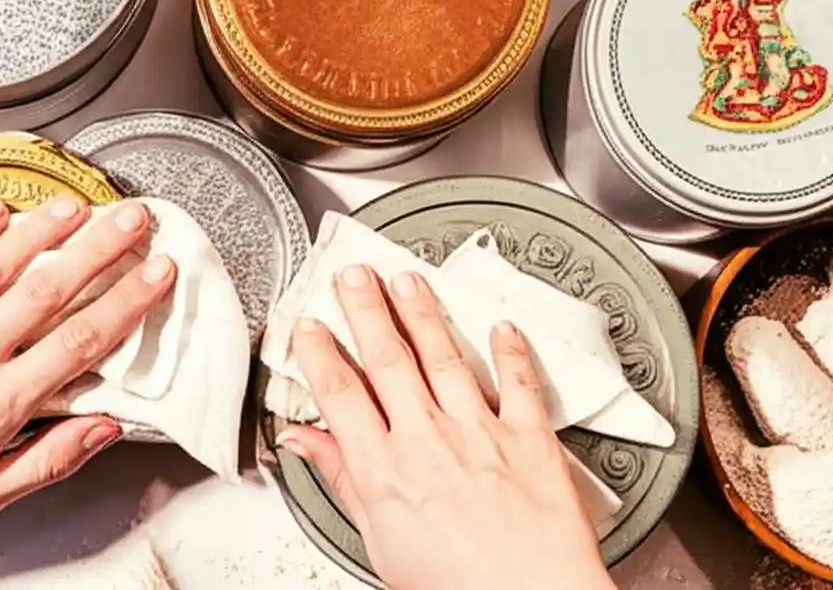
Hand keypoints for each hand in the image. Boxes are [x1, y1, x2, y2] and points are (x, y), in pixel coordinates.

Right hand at [277, 266, 614, 589]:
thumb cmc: (457, 588)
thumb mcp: (378, 543)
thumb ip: (343, 480)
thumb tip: (303, 443)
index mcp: (386, 470)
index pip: (341, 393)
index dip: (320, 352)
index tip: (310, 325)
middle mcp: (429, 441)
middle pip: (387, 360)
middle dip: (366, 309)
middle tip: (353, 274)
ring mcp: (480, 434)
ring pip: (443, 357)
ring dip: (422, 313)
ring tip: (407, 280)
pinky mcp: (529, 439)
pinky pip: (519, 384)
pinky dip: (511, 352)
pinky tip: (501, 327)